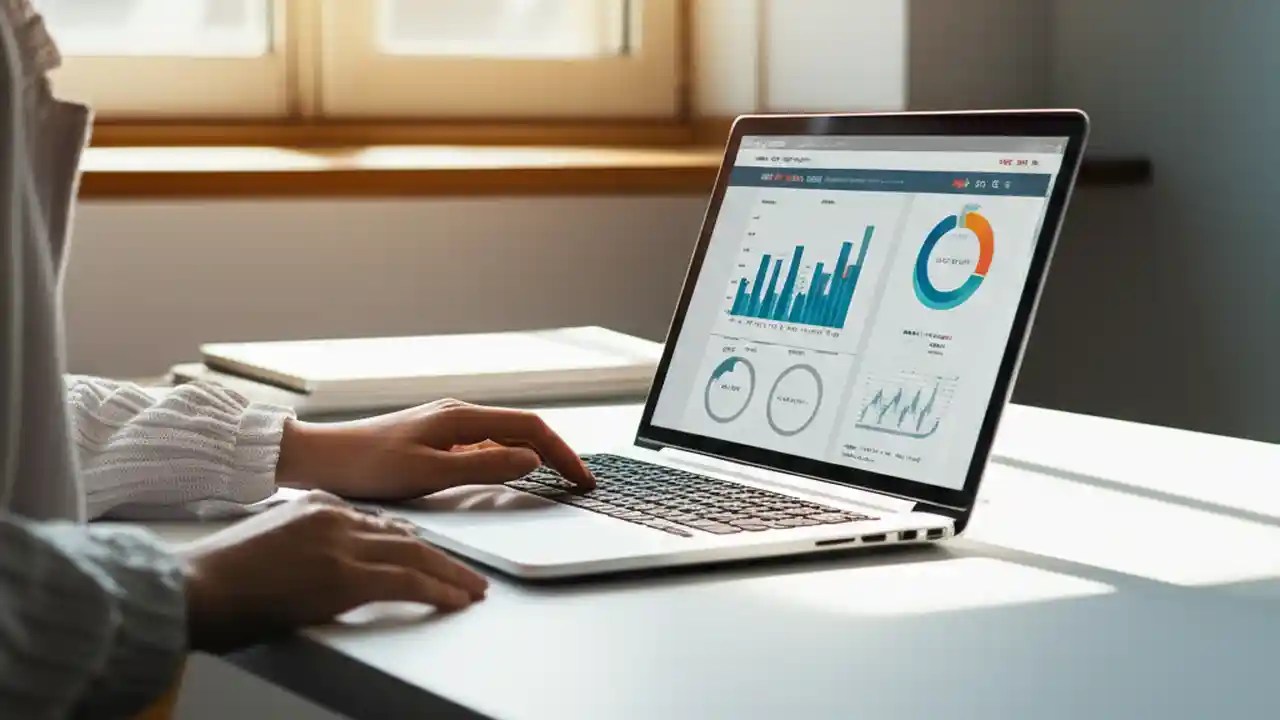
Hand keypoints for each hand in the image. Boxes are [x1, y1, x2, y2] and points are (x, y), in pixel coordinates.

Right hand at [180, 491, 487, 650]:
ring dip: (450, 574)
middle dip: (438, 555)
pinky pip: (407, 582)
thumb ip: (302, 544)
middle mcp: (334, 516)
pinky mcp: (345, 577)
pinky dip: (438, 591)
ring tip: (473, 589)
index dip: (406, 540)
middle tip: (465, 571)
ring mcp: (341, 545)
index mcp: (315, 505)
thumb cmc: (216, 579)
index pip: (376, 519)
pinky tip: (456, 600)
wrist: (192, 588)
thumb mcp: (267, 544)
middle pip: (403, 534)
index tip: (425, 551)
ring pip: (415, 555)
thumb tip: (319, 568)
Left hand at [274, 399, 594, 500]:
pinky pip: (486, 446)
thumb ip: (484, 466)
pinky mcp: (436, 440)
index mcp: (462, 418)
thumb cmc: (367, 466)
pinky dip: (510, 460)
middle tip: (580, 483)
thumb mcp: (430, 473)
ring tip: (558, 479)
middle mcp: (458, 416)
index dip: (563, 454)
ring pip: (506, 437)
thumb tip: (531, 461)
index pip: (531, 428)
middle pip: (524, 430)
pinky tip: (512, 477)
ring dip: (536, 456)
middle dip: (557, 454)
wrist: (320, 458)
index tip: (582, 479)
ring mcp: (447, 427)